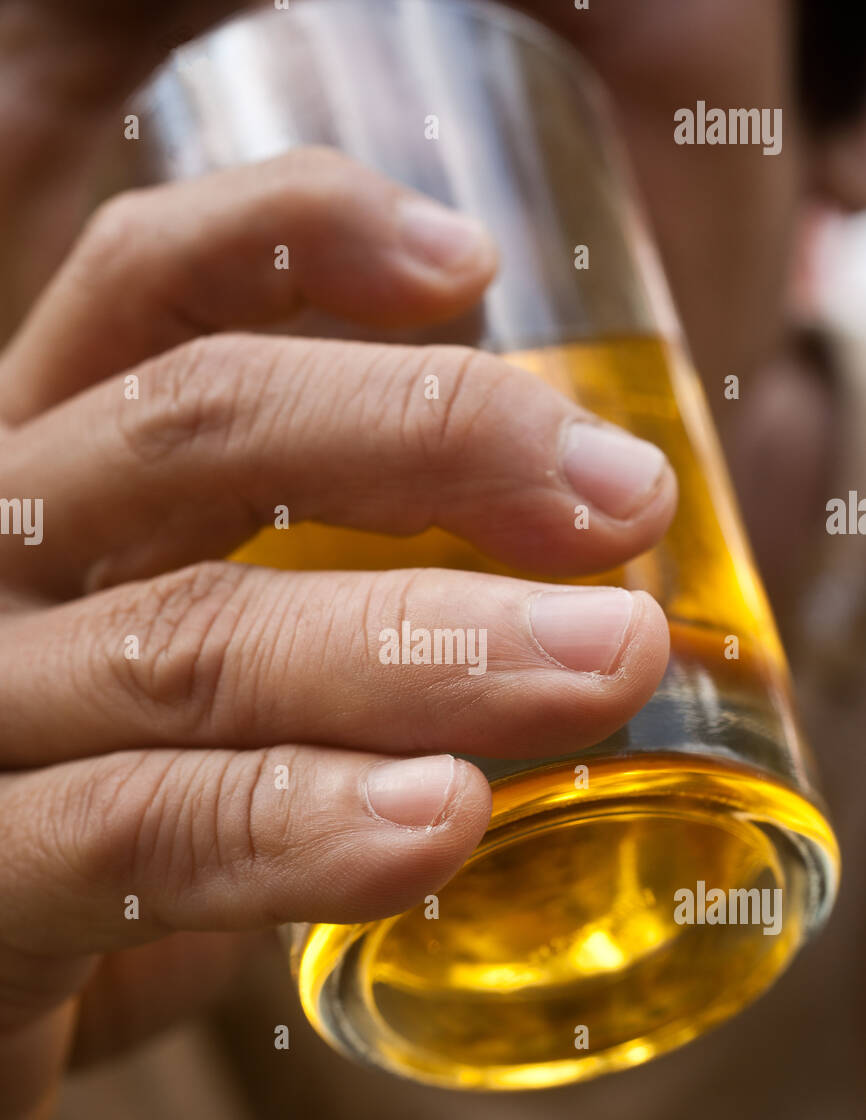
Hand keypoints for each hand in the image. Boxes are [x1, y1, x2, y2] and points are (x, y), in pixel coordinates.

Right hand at [0, 148, 674, 1119]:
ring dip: (419, 643)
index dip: (295, 234)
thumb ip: (334, 594)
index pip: (141, 289)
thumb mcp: (218, 674)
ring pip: (188, 635)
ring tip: (599, 662)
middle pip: (185, 428)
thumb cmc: (121, 827)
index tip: (470, 268)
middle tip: (620, 496)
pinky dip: (299, 823)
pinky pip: (138, 831)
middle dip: (425, 438)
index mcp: (57, 482)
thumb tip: (581, 568)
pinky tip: (440, 823)